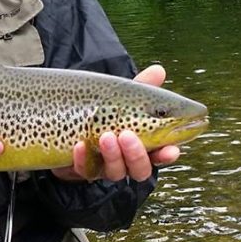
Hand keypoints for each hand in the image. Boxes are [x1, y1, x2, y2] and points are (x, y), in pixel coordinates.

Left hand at [52, 63, 181, 183]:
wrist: (70, 120)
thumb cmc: (107, 110)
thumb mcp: (124, 98)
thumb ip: (142, 88)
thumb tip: (159, 70)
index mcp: (143, 146)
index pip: (160, 155)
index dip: (166, 155)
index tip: (171, 149)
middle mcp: (127, 161)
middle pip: (139, 169)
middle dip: (136, 154)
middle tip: (127, 135)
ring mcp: (105, 167)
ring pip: (115, 172)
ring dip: (112, 155)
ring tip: (105, 136)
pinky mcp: (83, 169)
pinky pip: (84, 169)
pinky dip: (82, 159)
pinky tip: (79, 145)